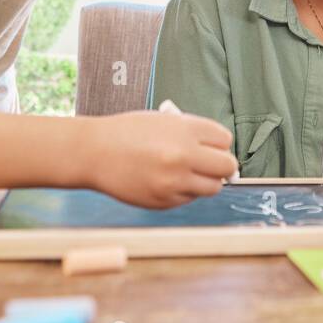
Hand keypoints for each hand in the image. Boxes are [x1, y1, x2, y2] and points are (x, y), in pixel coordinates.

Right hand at [85, 110, 237, 208]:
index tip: (212, 146)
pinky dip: (185, 191)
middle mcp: (183, 156)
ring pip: (213, 187)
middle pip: (227, 166)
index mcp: (184, 130)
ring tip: (188, 172)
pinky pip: (190, 198)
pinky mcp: (164, 200)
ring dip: (206, 180)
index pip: (225, 139)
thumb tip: (219, 151)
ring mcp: (174, 181)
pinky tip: (166, 180)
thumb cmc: (128, 133)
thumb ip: (192, 134)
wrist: (95, 152)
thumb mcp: (164, 121)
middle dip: (222, 165)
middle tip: (212, 164)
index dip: (219, 144)